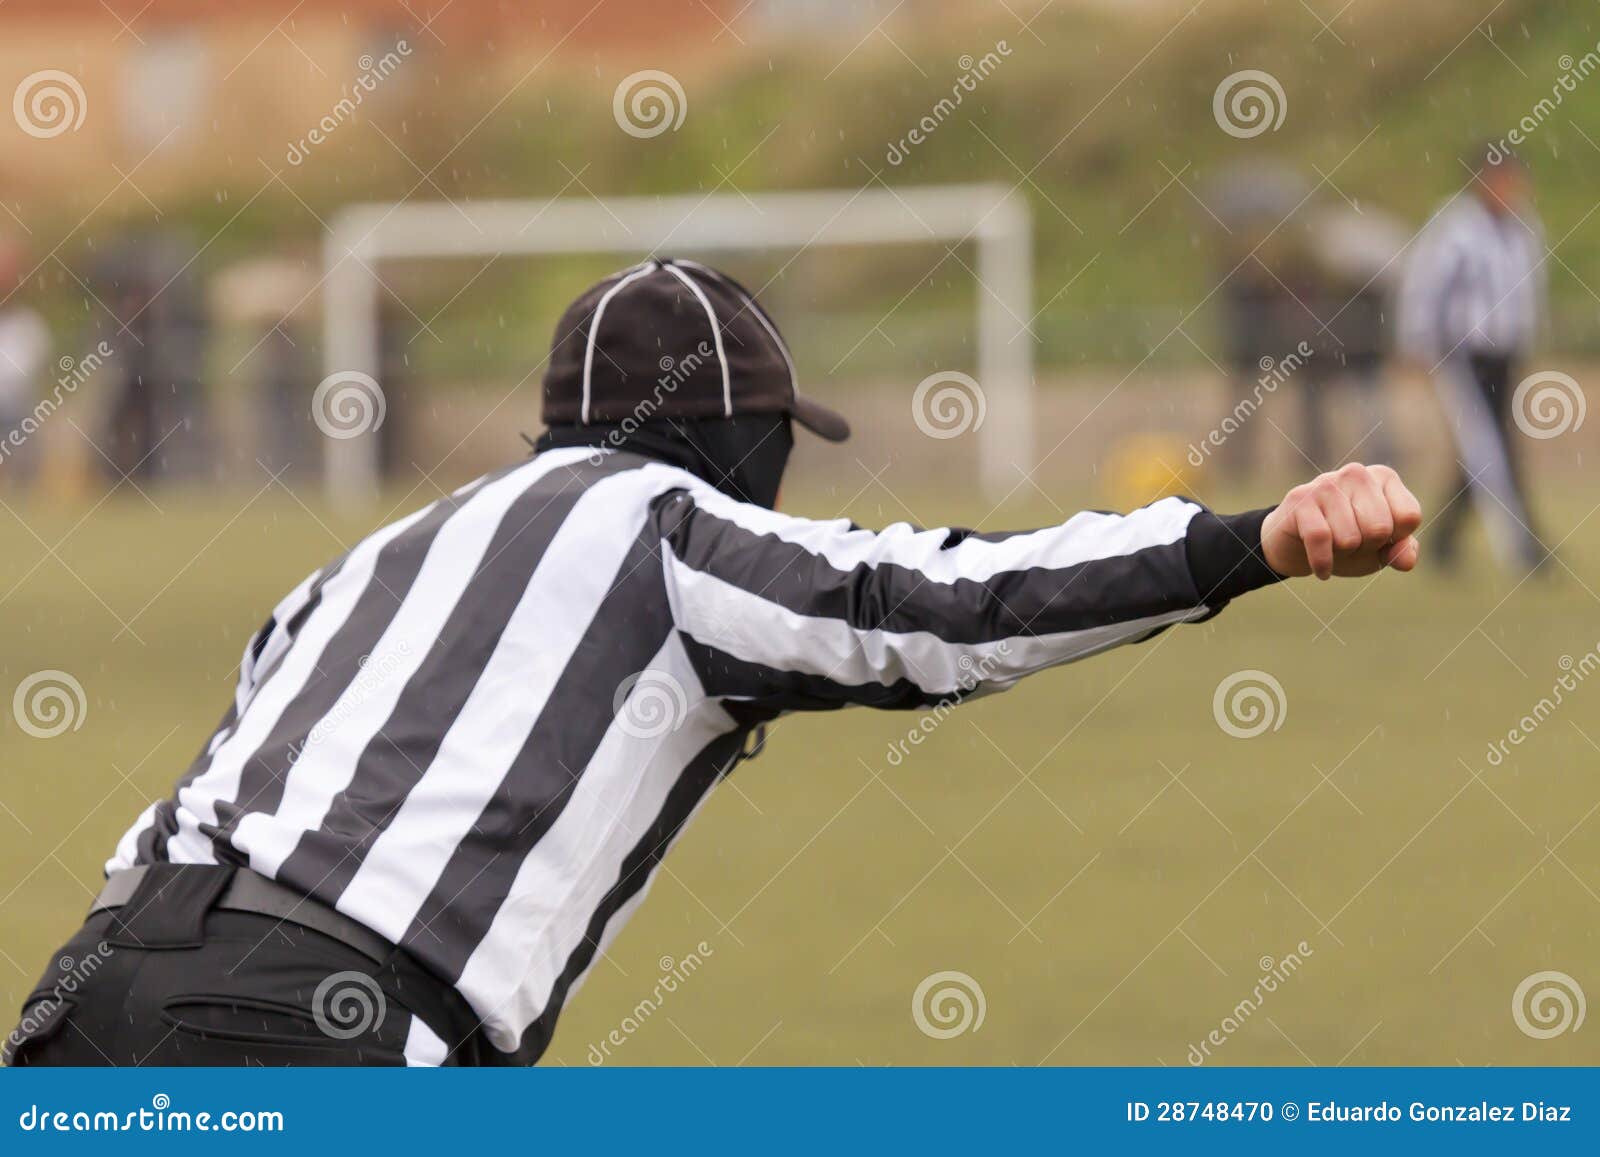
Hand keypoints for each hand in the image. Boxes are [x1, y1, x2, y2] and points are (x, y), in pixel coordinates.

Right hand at [1261, 463, 1421, 579]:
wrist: (1295, 546)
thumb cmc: (1344, 542)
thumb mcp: (1380, 550)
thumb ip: (1401, 552)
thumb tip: (1406, 560)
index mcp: (1383, 478)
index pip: (1409, 516)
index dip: (1395, 539)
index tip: (1377, 538)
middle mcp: (1357, 473)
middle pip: (1380, 528)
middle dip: (1366, 547)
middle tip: (1351, 543)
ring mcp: (1326, 484)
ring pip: (1350, 538)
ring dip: (1342, 553)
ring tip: (1332, 545)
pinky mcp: (1300, 499)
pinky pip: (1320, 539)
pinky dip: (1322, 563)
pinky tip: (1322, 570)